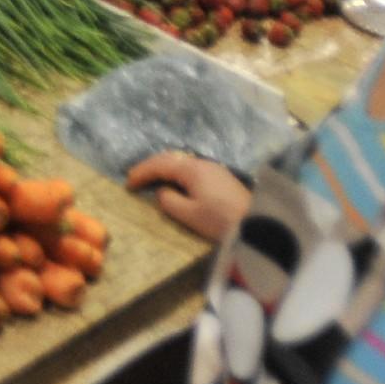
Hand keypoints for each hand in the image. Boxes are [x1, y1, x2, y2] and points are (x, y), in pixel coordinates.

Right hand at [127, 152, 250, 243]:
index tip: (127, 183)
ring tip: (152, 180)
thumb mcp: (190, 215)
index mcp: (192, 169)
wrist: (257, 224)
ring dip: (165, 169)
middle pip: (171, 158)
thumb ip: (169, 201)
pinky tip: (175, 184)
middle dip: (151, 167)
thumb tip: (161, 192)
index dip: (142, 172)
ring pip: (182, 162)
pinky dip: (177, 174)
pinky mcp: (221, 178)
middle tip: (135, 178)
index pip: (160, 164)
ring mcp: (214, 169)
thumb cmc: (220, 220)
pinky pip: (192, 169)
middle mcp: (202, 163)